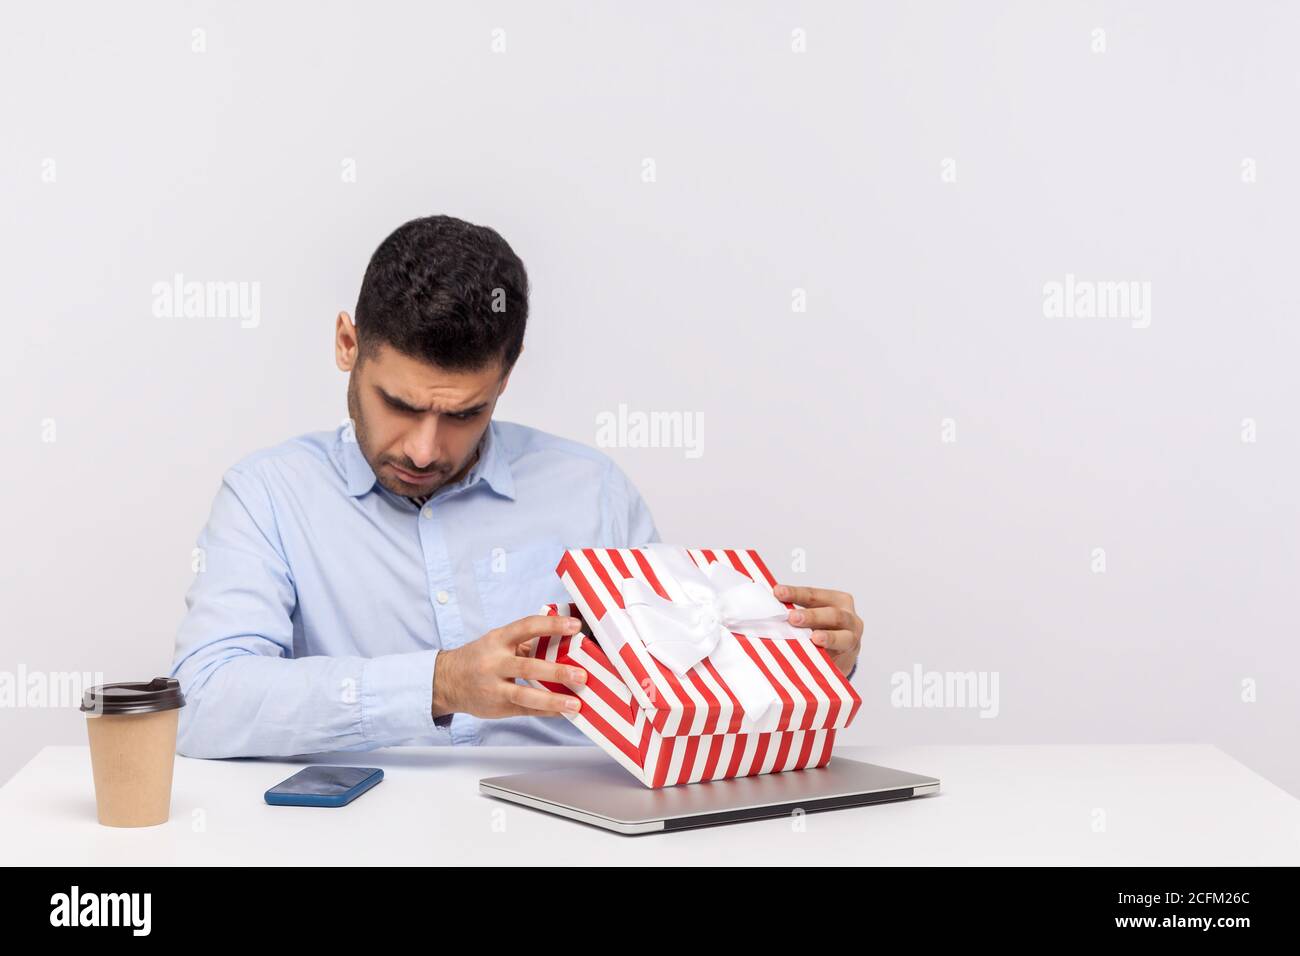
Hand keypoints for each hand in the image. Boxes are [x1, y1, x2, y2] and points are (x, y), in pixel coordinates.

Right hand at [432, 615, 587, 718]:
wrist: (446, 681)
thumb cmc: (480, 658)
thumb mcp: (498, 642)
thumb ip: (527, 642)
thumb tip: (564, 640)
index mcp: (498, 640)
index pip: (527, 627)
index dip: (552, 624)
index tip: (575, 626)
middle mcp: (495, 662)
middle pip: (528, 667)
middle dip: (557, 671)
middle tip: (581, 675)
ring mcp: (494, 687)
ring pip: (525, 695)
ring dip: (553, 700)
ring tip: (575, 704)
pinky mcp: (497, 707)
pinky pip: (525, 710)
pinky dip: (546, 711)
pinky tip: (563, 711)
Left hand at [773, 584, 861, 677]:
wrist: (842, 655)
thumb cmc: (823, 629)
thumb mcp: (814, 616)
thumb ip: (797, 611)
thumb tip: (767, 608)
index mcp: (838, 600)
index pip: (814, 595)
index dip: (796, 593)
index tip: (778, 592)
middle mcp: (849, 618)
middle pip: (832, 614)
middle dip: (812, 615)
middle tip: (792, 617)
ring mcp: (852, 639)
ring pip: (842, 637)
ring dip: (827, 637)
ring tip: (814, 638)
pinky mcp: (850, 659)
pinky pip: (839, 659)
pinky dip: (828, 658)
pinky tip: (818, 658)